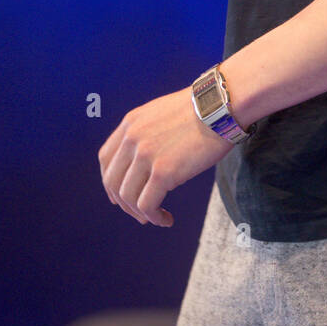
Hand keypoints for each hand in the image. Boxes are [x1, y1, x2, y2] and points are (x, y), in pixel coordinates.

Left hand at [98, 86, 233, 225]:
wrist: (221, 106)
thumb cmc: (201, 110)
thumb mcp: (162, 113)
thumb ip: (147, 131)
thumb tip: (146, 158)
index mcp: (131, 123)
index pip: (105, 158)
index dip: (110, 181)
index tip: (120, 195)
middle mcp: (132, 138)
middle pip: (113, 181)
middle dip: (124, 202)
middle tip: (139, 213)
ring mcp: (146, 155)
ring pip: (128, 196)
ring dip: (140, 213)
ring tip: (157, 217)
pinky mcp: (163, 172)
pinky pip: (147, 205)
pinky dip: (154, 218)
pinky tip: (167, 219)